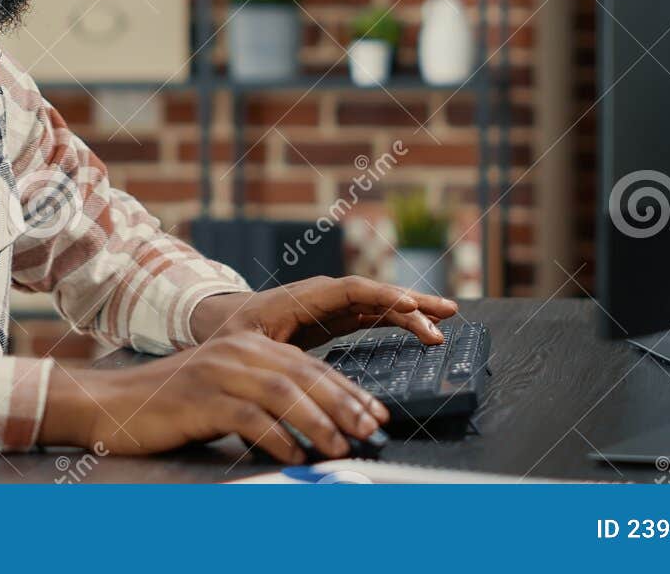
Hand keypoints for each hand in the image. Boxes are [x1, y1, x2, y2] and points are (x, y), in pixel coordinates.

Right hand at [39, 333, 389, 463]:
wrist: (113, 403)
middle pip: (304, 375)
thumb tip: (316, 427)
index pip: (309, 365)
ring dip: (319, 422)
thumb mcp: (224, 394)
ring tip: (342, 446)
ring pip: (283, 392)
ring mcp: (218, 371)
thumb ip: (265, 401)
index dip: (347, 390)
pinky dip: (277, 437)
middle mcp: (238, 350)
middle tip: (371, 430)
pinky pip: (249, 416)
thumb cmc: (172, 406)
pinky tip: (295, 455)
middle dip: (344, 404)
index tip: (376, 414)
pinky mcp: (200, 397)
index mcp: (248, 344)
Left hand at [189, 275, 458, 349]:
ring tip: (447, 317)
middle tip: (446, 314)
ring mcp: (333, 306)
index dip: (384, 298)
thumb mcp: (247, 347)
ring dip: (413, 310)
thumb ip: (274, 359)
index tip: (412, 308)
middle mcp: (324, 296)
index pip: (352, 291)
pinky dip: (399, 319)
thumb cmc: (231, 334)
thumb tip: (301, 380)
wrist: (221, 324)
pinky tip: (422, 327)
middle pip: (375, 294)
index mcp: (304, 297)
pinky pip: (374, 315)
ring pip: (380, 303)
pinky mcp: (336, 318)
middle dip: (412, 303)